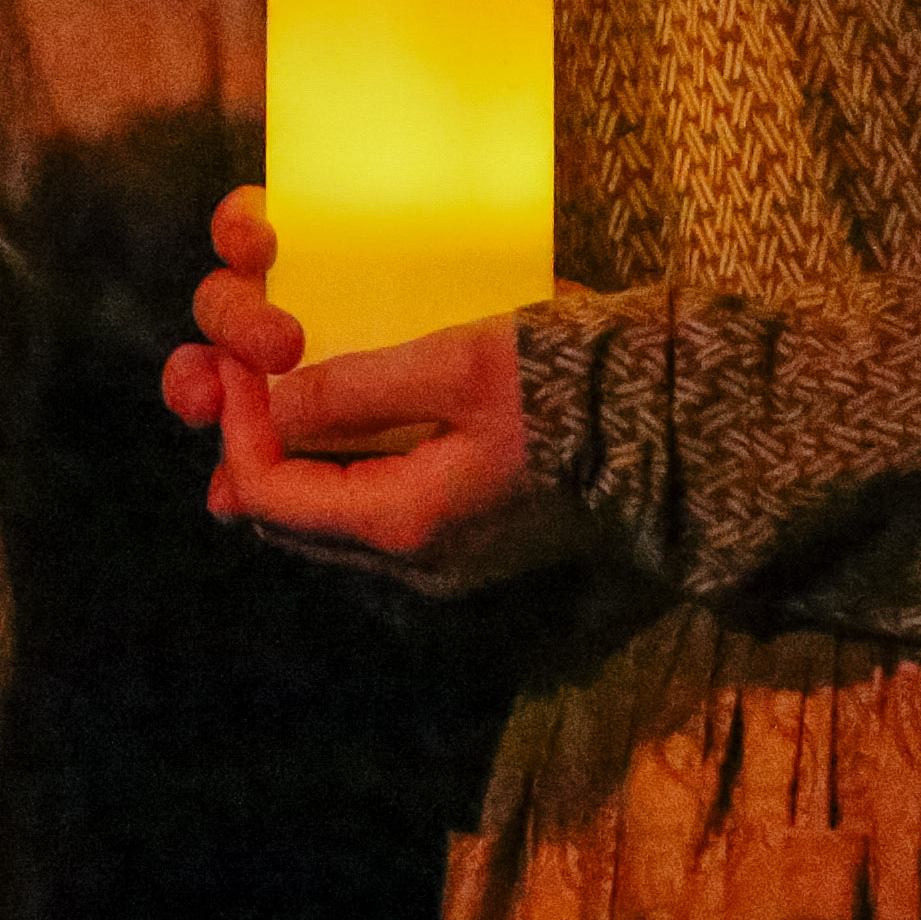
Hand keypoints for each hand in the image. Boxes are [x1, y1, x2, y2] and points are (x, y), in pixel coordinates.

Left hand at [163, 186, 590, 597]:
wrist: (687, 434)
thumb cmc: (577, 391)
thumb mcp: (459, 367)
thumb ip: (355, 389)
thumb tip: (268, 401)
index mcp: (401, 524)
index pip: (265, 494)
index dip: (233, 422)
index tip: (233, 357)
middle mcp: (413, 563)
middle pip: (285, 519)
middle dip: (246, 448)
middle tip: (236, 374)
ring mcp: (445, 559)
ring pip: (324, 521)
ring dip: (286, 460)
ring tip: (275, 387)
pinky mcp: (471, 538)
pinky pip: (369, 513)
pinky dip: (334, 467)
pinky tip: (336, 415)